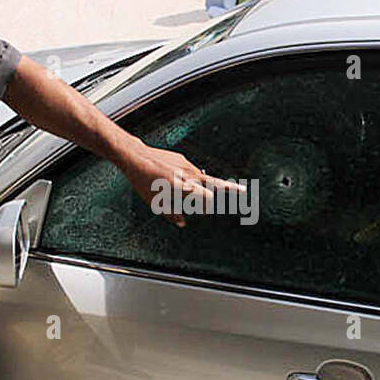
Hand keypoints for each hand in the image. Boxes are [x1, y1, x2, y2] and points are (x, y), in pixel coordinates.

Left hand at [117, 138, 246, 227]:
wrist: (136, 156)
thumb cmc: (142, 182)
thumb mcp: (154, 202)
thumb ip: (170, 214)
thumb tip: (183, 223)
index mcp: (180, 186)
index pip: (205, 195)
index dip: (210, 204)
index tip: (211, 210)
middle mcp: (186, 174)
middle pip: (214, 181)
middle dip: (229, 187)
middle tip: (243, 192)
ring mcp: (186, 165)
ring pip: (203, 177)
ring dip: (209, 186)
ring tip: (222, 189)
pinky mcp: (182, 159)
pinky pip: (192, 172)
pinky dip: (192, 179)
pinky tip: (181, 182)